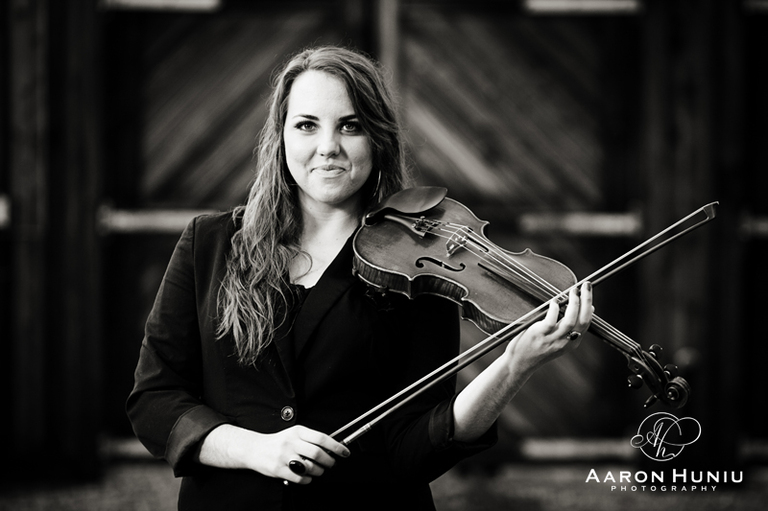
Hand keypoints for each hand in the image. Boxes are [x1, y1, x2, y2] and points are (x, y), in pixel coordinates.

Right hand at [199, 424, 349, 484]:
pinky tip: (306, 476)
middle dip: (329, 461)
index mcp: (297, 432)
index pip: (321, 438)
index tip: (344, 452)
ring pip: (310, 467)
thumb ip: (311, 438)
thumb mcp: (294, 434)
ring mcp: (284, 457)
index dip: (336, 446)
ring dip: (319, 471)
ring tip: (318, 470)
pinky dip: (308, 479)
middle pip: (317, 453)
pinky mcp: (279, 470)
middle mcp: (291, 443)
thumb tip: (332, 447)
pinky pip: (300, 478)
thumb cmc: (278, 442)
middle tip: (331, 463)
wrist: (254, 449)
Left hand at [503, 281, 592, 373]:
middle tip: (585, 286)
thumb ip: (571, 327)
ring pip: (570, 320)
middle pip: (583, 320)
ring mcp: (552, 339)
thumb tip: (589, 308)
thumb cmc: (538, 348)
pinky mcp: (539, 335)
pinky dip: (554, 308)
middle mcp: (565, 342)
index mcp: (571, 343)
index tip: (588, 291)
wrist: (520, 363)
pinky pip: (551, 320)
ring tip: (573, 291)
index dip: (589, 306)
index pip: (586, 323)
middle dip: (587, 301)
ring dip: (574, 303)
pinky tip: (554, 301)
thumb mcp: (559, 340)